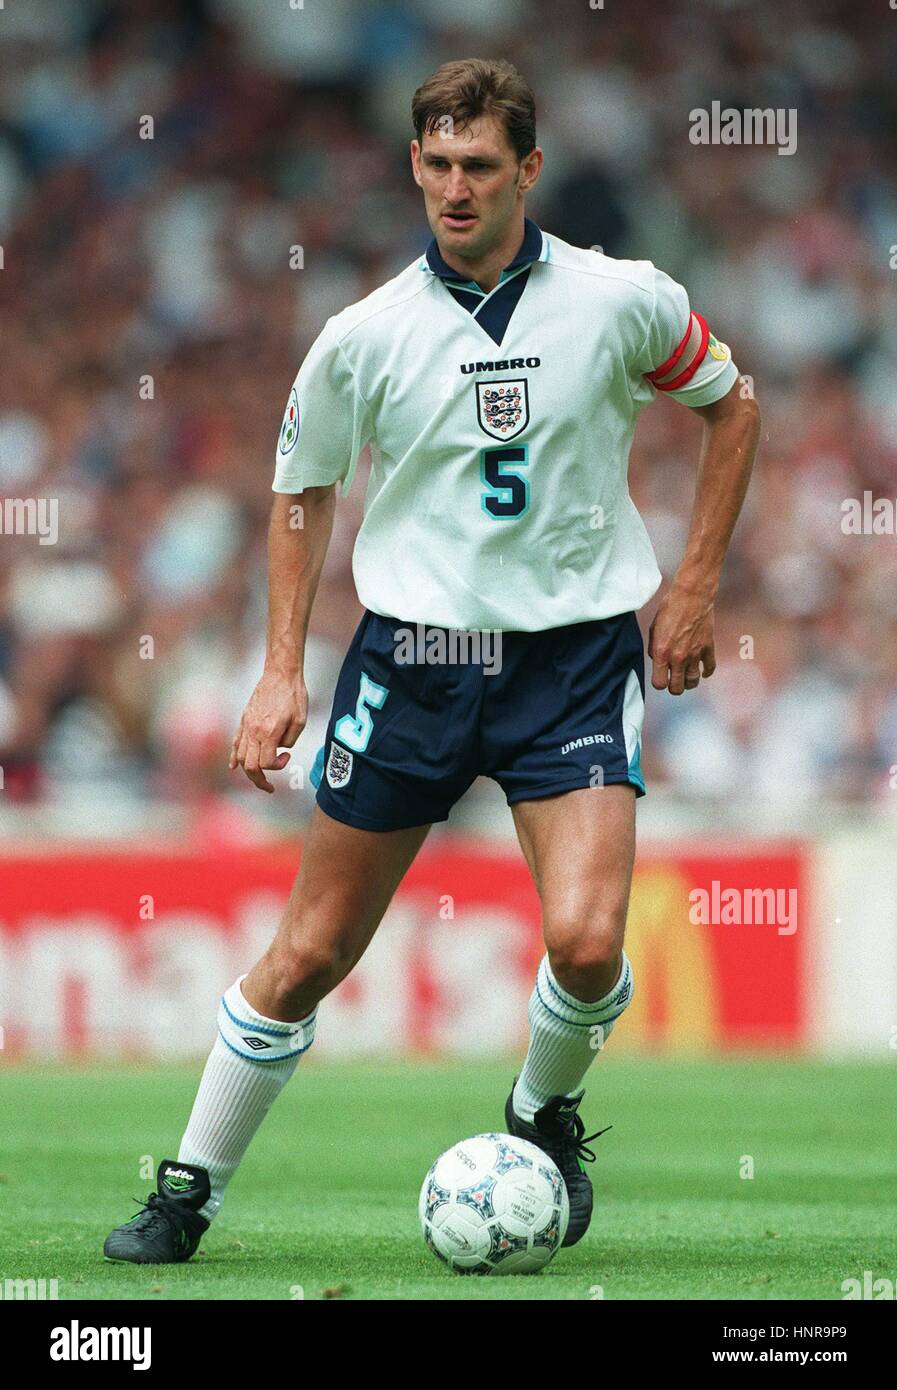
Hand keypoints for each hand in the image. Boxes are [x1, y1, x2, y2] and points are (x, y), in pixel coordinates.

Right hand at [229, 668, 307, 792]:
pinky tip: (233, 765)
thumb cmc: (293, 694)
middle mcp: (254, 731)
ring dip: (248, 771)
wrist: (281, 673)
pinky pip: (235, 742)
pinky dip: (234, 757)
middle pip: (249, 765)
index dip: (278, 766)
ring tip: (257, 778)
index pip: (266, 762)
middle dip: (259, 780)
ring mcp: (246, 725)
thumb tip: (281, 749)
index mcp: (269, 732)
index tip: (287, 758)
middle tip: (269, 787)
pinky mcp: (244, 719)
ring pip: (240, 756)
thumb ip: (290, 740)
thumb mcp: (301, 720)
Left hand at [647, 581, 715, 695]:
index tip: (661, 677)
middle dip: (674, 687)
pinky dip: (706, 672)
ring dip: (689, 682)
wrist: (692, 595)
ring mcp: (695, 654)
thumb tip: (658, 660)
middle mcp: (678, 657)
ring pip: (693, 682)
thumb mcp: (653, 628)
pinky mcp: (708, 648)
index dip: (660, 682)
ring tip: (687, 677)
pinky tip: (702, 670)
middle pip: (677, 688)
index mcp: (661, 652)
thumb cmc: (670, 608)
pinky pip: (709, 668)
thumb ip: (654, 648)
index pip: (659, 684)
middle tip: (674, 680)